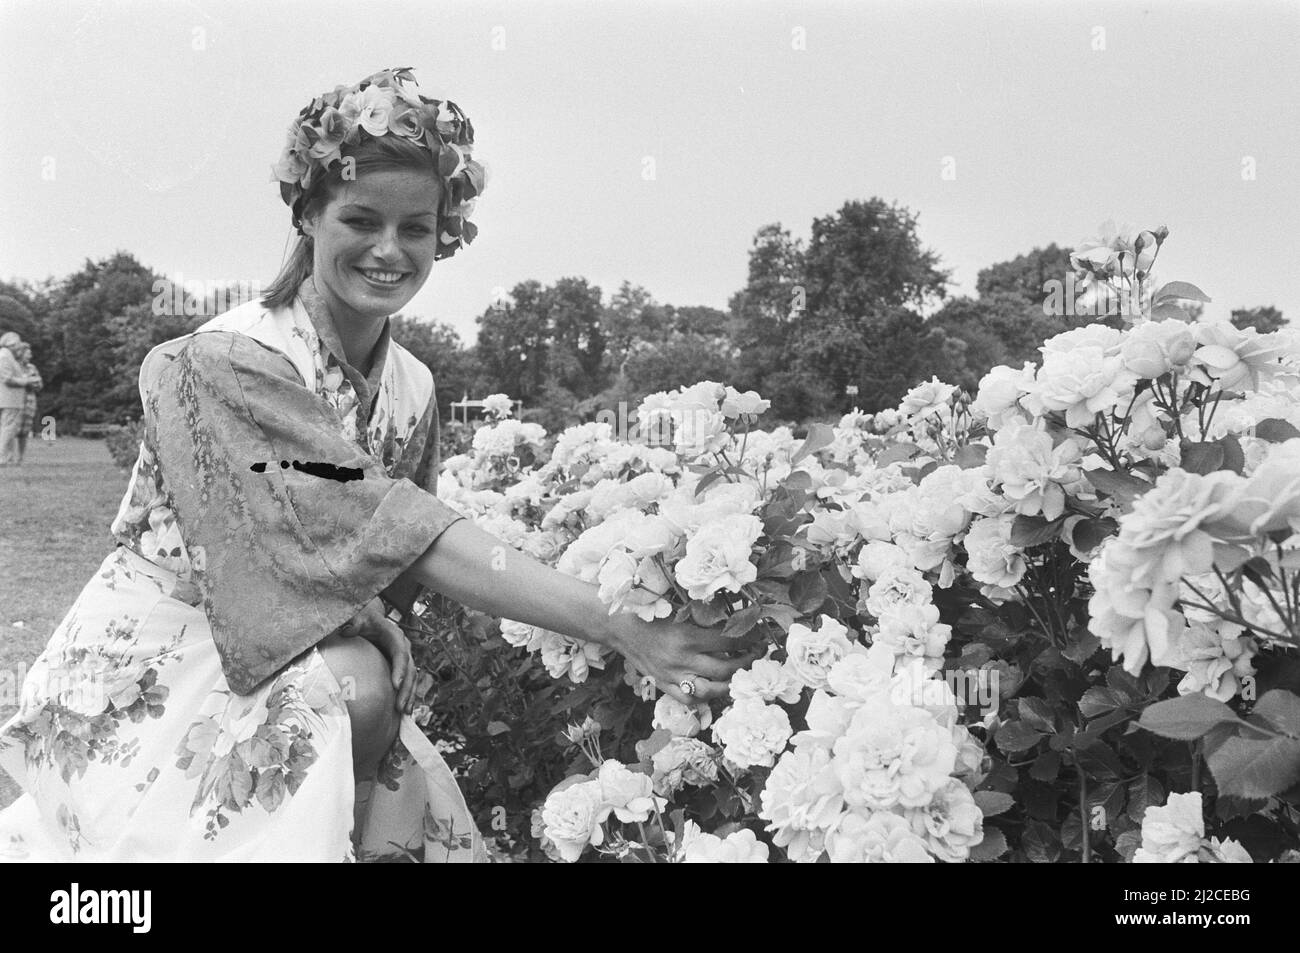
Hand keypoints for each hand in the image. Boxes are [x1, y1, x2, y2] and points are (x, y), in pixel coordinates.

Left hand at [336, 597, 415, 714]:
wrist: (368, 620)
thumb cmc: (362, 620)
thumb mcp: (357, 618)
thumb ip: (353, 623)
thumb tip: (347, 629)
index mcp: (395, 635)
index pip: (400, 653)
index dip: (400, 669)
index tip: (395, 684)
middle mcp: (403, 646)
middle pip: (410, 669)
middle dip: (406, 689)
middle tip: (400, 707)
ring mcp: (404, 657)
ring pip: (412, 678)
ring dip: (409, 695)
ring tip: (405, 712)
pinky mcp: (400, 666)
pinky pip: (408, 682)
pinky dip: (408, 695)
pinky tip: (405, 711)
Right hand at [607, 612, 759, 705]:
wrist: (620, 627)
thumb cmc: (650, 612)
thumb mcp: (680, 610)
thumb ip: (705, 618)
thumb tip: (736, 621)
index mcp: (687, 637)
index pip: (728, 641)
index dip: (749, 639)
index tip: (760, 636)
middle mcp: (682, 660)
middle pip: (725, 669)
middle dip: (747, 663)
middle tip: (758, 655)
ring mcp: (672, 676)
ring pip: (710, 690)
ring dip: (731, 684)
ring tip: (741, 675)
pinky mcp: (663, 685)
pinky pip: (689, 699)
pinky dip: (705, 697)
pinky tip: (715, 689)